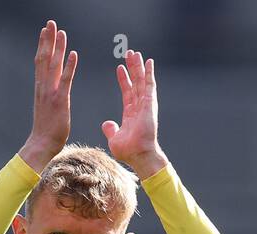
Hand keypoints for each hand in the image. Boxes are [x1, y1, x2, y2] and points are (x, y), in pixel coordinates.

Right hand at [20, 20, 77, 172]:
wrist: (41, 145)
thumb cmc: (46, 131)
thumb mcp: (46, 108)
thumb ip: (49, 96)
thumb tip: (53, 90)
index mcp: (40, 88)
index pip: (41, 62)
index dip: (43, 45)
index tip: (45, 31)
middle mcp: (43, 88)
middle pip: (45, 58)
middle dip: (48, 40)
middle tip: (51, 23)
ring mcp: (50, 94)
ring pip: (53, 66)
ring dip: (58, 48)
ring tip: (61, 32)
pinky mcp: (60, 102)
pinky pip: (66, 81)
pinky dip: (70, 67)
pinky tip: (74, 54)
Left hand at [102, 49, 167, 178]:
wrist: (139, 155)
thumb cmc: (129, 152)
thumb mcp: (114, 139)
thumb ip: (110, 130)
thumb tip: (106, 123)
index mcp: (131, 114)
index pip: (127, 92)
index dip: (124, 80)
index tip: (120, 68)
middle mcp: (140, 107)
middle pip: (136, 83)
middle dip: (132, 68)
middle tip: (129, 54)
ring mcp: (146, 105)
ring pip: (142, 81)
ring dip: (139, 67)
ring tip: (135, 53)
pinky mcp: (150, 104)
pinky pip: (150, 85)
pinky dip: (149, 73)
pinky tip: (148, 62)